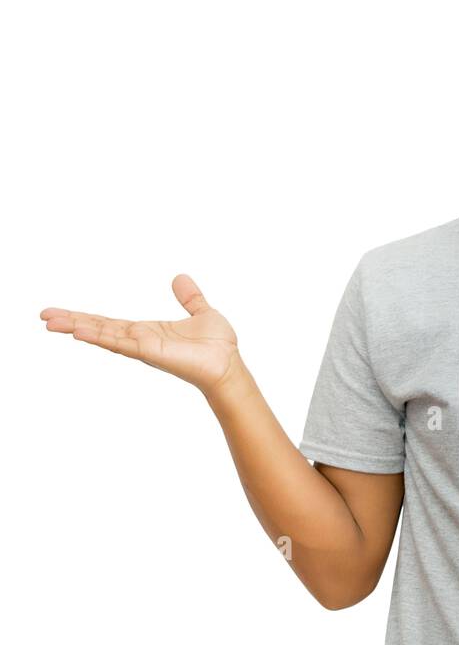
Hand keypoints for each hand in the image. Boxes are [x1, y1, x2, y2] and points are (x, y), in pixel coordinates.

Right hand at [40, 275, 243, 394]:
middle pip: (98, 328)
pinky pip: (120, 342)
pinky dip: (100, 336)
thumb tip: (180, 278)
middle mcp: (140, 340)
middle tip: (43, 316)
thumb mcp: (202, 313)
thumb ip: (190, 298)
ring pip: (103, 334)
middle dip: (71, 321)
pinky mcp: (150, 353)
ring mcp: (143, 347)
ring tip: (51, 322)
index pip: (109, 322)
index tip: (60, 313)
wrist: (229, 366)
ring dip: (78, 327)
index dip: (84, 317)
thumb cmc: (218, 347)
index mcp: (147, 331)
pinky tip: (80, 332)